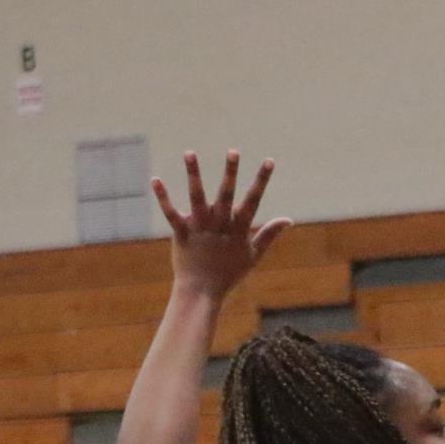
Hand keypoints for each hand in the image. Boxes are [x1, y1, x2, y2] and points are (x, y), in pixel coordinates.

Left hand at [151, 150, 294, 300]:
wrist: (202, 292)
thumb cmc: (229, 273)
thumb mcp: (254, 255)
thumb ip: (270, 234)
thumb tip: (289, 219)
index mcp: (239, 230)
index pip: (253, 201)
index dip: (262, 181)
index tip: (269, 161)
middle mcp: (220, 227)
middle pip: (226, 196)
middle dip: (230, 173)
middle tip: (233, 151)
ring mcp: (200, 229)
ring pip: (197, 198)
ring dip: (194, 174)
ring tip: (190, 152)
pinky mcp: (181, 234)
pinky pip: (171, 214)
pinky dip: (163, 198)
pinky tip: (156, 179)